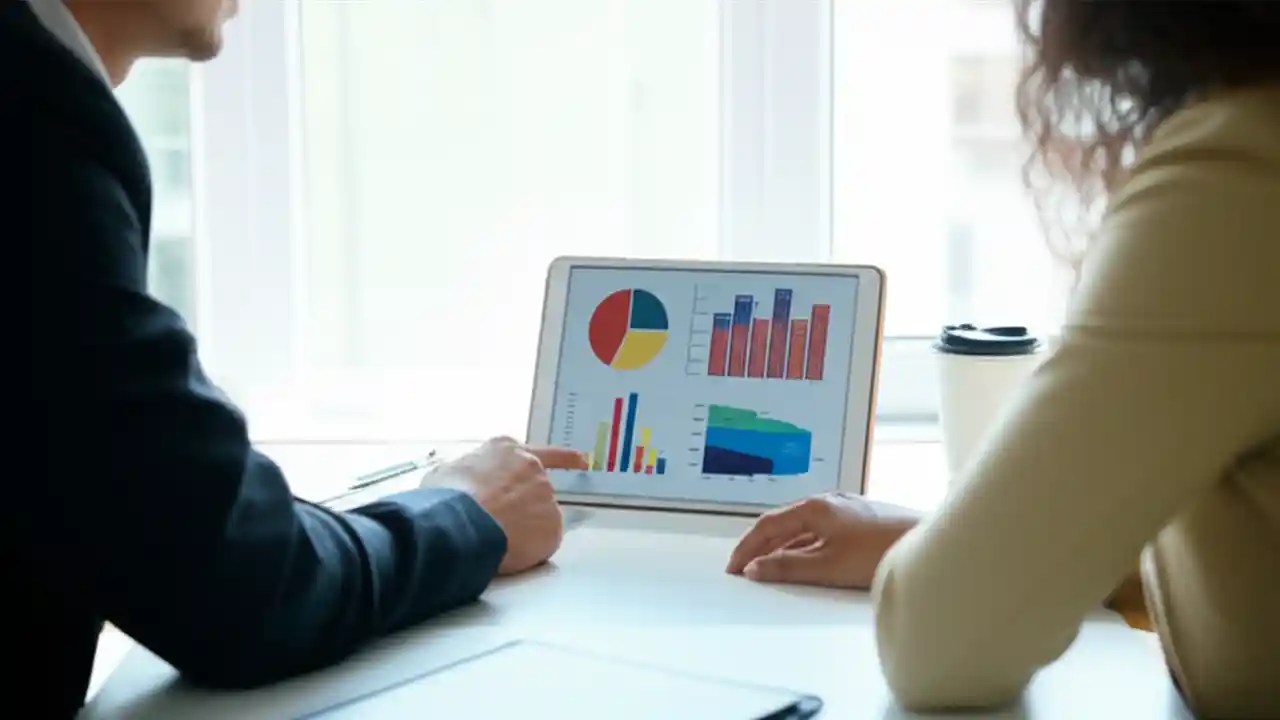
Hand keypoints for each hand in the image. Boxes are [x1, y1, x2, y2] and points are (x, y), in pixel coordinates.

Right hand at [429, 437, 587, 574]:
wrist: (460, 524)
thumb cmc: (447, 497)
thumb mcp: (448, 471)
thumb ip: (468, 471)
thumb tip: (465, 481)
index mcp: (508, 451)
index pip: (545, 451)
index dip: (563, 458)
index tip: (581, 461)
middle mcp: (533, 468)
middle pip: (538, 489)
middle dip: (527, 505)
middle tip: (510, 522)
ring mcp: (546, 497)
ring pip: (539, 517)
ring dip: (523, 528)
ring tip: (494, 538)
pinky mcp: (552, 527)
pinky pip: (542, 542)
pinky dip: (528, 550)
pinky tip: (507, 551)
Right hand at [725, 493, 919, 588]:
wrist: (928, 543)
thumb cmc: (882, 550)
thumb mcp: (828, 565)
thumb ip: (789, 567)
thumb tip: (756, 569)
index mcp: (814, 507)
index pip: (767, 524)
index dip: (747, 547)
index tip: (734, 567)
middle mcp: (827, 502)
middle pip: (783, 523)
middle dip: (760, 546)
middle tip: (745, 568)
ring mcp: (845, 509)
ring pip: (802, 527)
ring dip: (782, 546)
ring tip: (770, 568)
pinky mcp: (860, 520)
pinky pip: (820, 531)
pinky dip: (803, 546)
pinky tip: (806, 562)